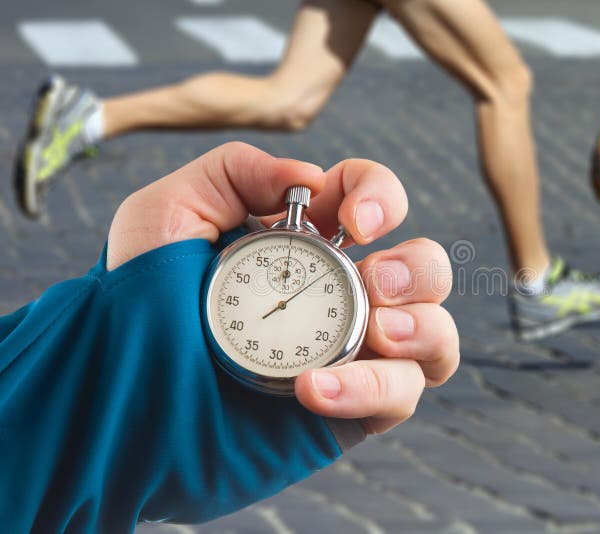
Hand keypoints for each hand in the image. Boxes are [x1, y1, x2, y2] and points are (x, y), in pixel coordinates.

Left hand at [108, 142, 457, 434]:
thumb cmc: (136, 304)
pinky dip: (371, 388)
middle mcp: (341, 295)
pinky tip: (312, 390)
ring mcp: (352, 353)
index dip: (381, 197)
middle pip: (425, 268)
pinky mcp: (351, 410)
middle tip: (373, 282)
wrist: (118, 399)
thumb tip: (309, 178)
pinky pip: (400, 396)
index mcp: (308, 244)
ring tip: (378, 331)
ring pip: (435, 335)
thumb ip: (233, 171)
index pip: (373, 200)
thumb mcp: (168, 213)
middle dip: (416, 268)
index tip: (352, 221)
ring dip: (421, 327)